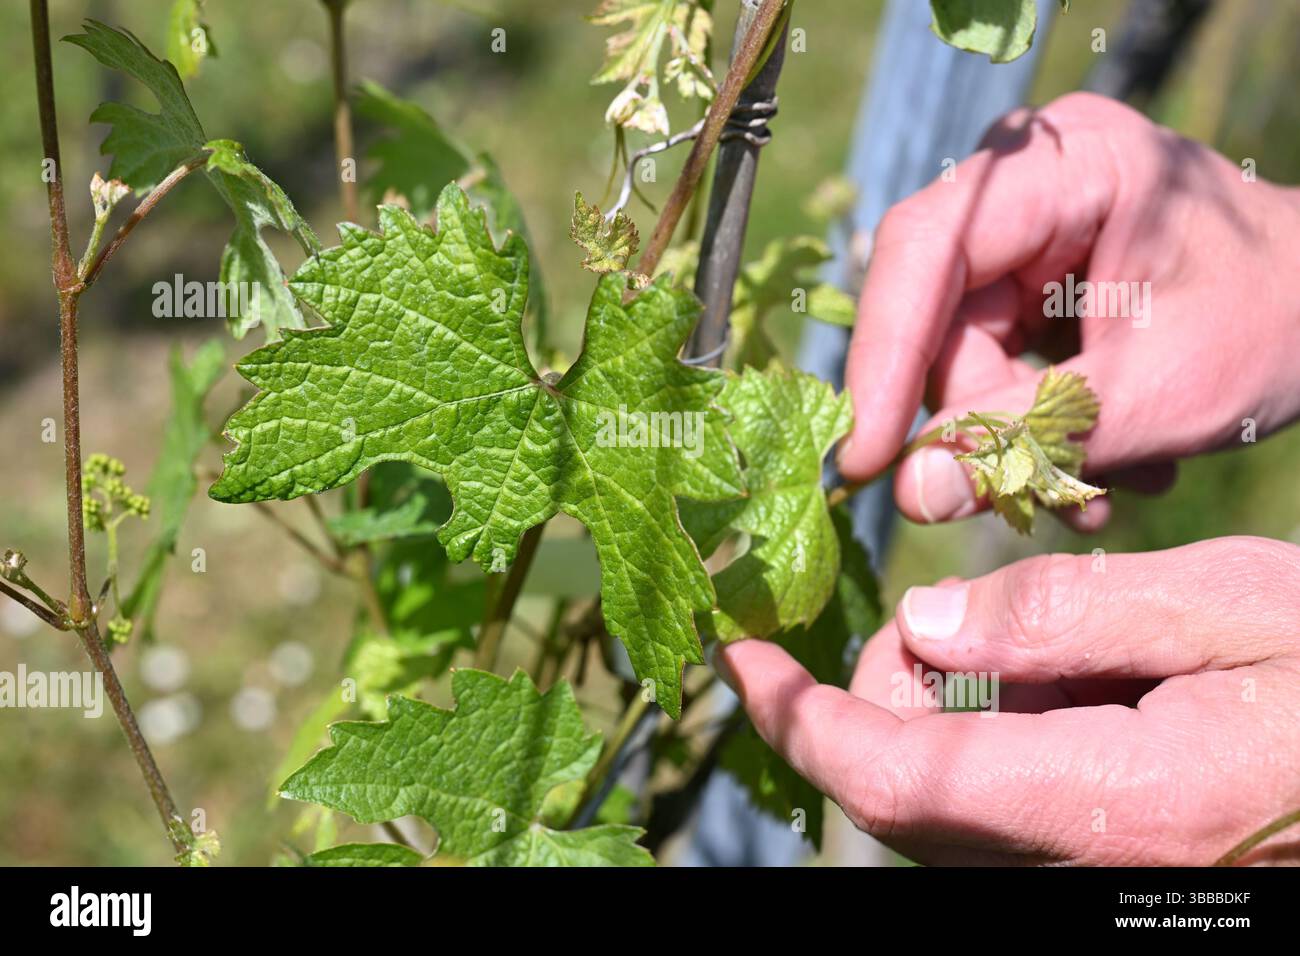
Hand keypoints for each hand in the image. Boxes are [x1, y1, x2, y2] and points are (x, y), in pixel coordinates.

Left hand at [717, 536, 1299, 864]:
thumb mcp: (1233, 607)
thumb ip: (1067, 615)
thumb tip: (927, 625)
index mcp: (1116, 804)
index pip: (898, 779)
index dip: (800, 721)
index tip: (742, 660)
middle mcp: (1088, 868)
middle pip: (910, 800)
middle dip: (879, 702)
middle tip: (938, 620)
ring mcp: (1098, 877)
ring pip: (952, 805)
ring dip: (946, 717)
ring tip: (1042, 647)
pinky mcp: (1110, 867)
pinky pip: (1009, 809)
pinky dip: (1003, 737)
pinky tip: (1080, 687)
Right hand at [839, 92, 1299, 528]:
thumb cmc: (1278, 325)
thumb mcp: (1159, 394)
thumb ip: (1031, 443)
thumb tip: (908, 497)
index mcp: (1070, 166)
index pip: (930, 250)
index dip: (885, 355)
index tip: (864, 457)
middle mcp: (1028, 188)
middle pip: (938, 317)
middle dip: (976, 422)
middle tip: (1028, 496)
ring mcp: (1026, 234)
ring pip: (957, 358)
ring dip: (1015, 442)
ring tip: (1095, 491)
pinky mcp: (1029, 282)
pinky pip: (988, 367)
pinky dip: (1033, 430)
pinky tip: (1097, 465)